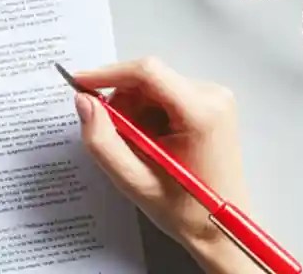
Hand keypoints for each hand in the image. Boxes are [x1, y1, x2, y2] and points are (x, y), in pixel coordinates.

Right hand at [72, 58, 257, 273]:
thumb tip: (84, 102)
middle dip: (124, 105)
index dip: (108, 74)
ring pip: (153, 88)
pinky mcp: (210, 104)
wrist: (221, 230)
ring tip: (142, 150)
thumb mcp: (136, 182)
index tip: (80, 84)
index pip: (147, 72)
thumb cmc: (187, 211)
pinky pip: (164, 96)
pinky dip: (149, 116)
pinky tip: (155, 145)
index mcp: (201, 113)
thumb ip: (103, 142)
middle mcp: (212, 97)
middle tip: (121, 141)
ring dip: (135, 113)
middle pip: (148, 80)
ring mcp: (214, 98)